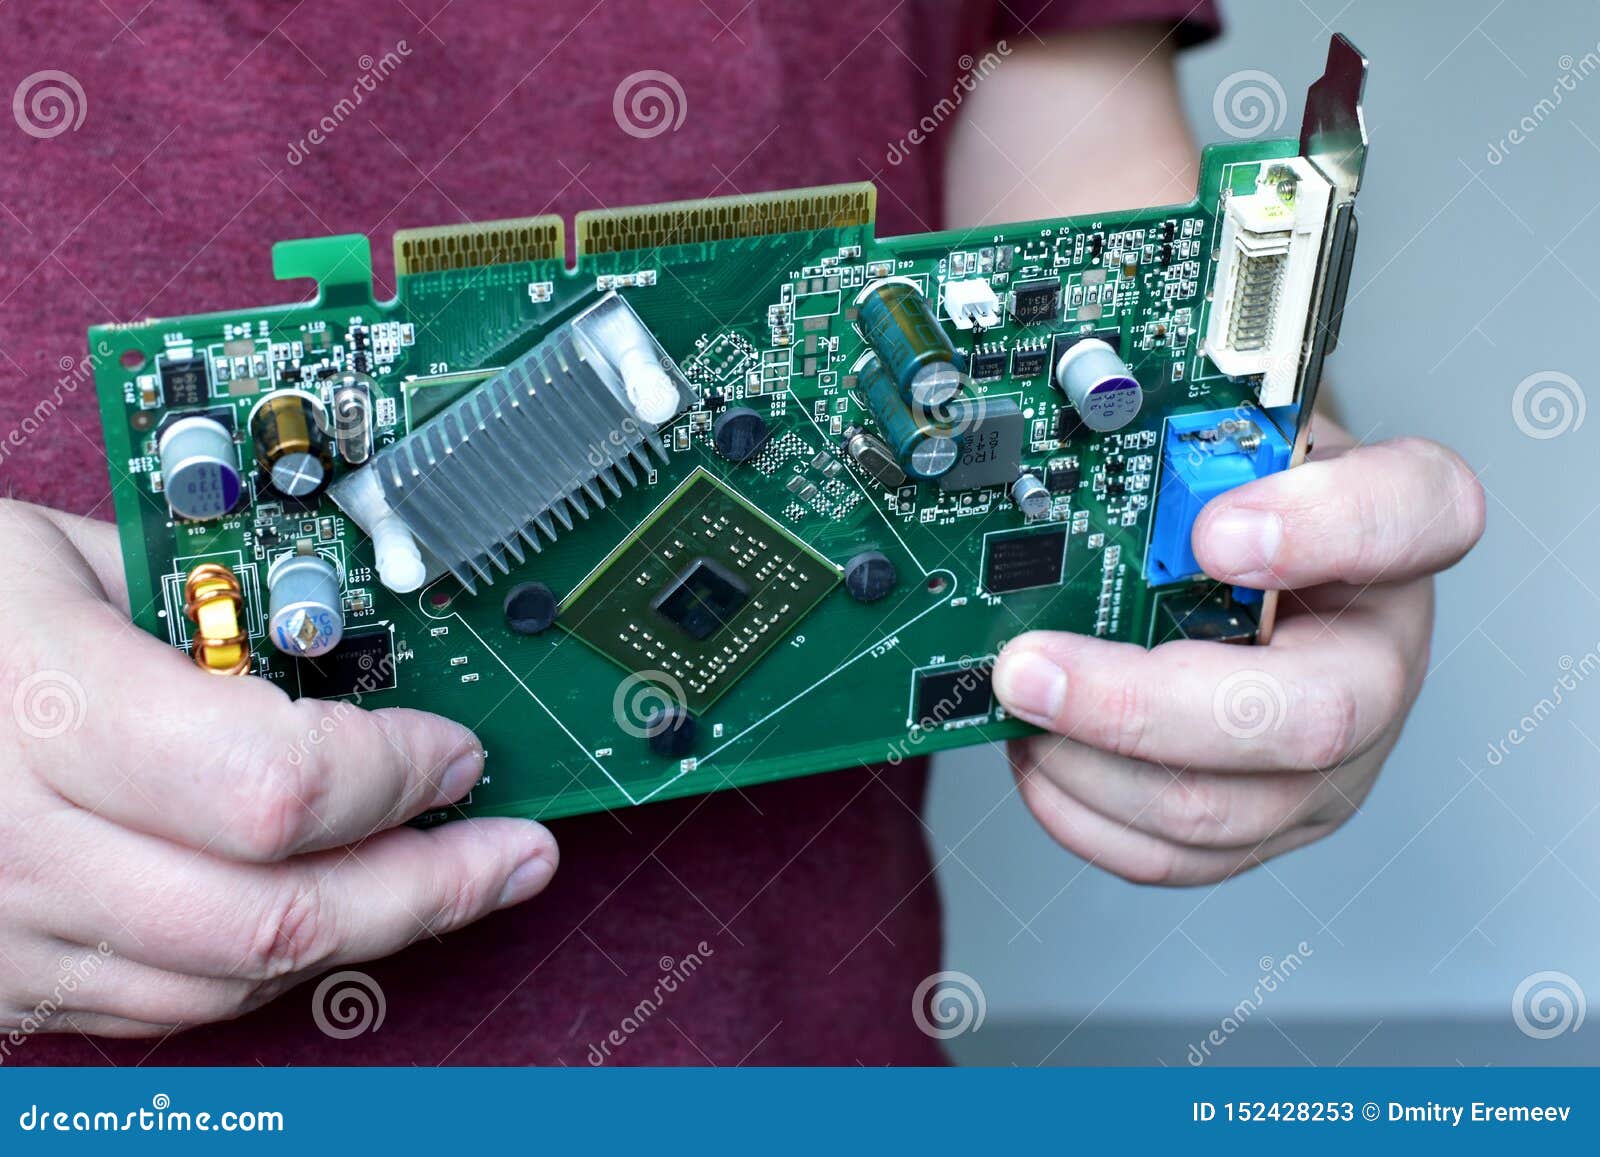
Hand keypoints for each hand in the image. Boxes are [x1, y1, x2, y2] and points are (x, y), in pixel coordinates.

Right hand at [0, 499, 557, 1037]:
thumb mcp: (45, 550)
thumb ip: (189, 597)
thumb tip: (328, 630)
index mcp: (43, 708)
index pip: (276, 787)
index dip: (396, 775)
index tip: (459, 745)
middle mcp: (18, 844)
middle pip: (279, 918)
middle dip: (431, 890)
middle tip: (516, 853)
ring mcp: (2, 932)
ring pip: (232, 984)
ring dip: (371, 938)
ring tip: (452, 886)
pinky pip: (163, 1007)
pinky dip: (267, 969)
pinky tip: (328, 917)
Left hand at [992, 421, 1483, 884]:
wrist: (1244, 570)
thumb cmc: (1240, 501)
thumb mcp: (1228, 439)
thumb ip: (1192, 443)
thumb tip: (1083, 463)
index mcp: (1393, 531)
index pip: (1420, 513)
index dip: (1324, 528)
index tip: (1217, 530)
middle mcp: (1382, 660)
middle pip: (1310, 718)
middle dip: (1140, 704)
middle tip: (1029, 666)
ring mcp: (1331, 763)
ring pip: (1221, 808)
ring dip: (1088, 764)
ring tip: (1017, 705)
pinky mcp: (1264, 825)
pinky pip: (1172, 857)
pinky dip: (1081, 811)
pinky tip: (1038, 753)